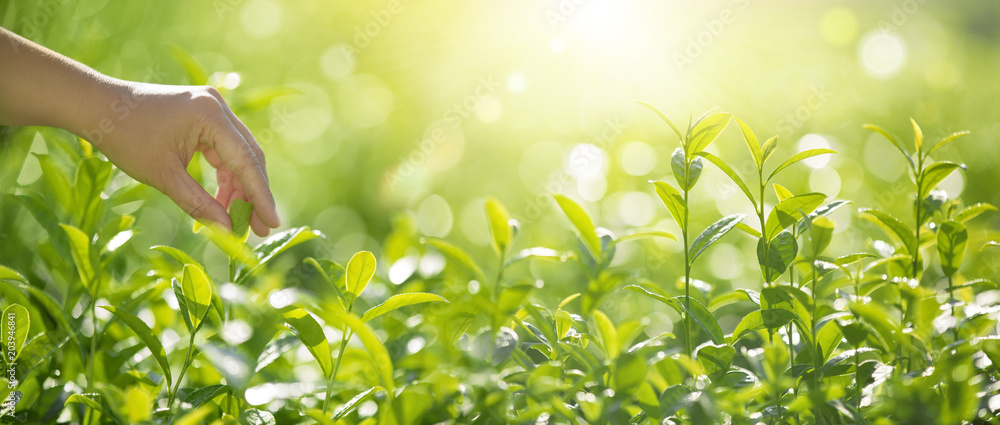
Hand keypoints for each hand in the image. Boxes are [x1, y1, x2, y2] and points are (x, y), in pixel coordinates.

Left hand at [86, 81, 279, 235]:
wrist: (97, 107)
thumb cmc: (126, 138)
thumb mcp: (164, 177)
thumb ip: (199, 204)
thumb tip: (227, 230)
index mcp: (210, 115)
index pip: (246, 162)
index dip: (260, 196)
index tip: (272, 223)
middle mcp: (218, 106)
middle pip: (249, 157)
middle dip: (254, 195)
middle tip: (260, 229)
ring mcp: (213, 108)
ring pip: (239, 155)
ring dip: (240, 188)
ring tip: (238, 220)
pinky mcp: (205, 115)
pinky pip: (225, 150)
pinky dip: (226, 176)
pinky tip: (224, 201)